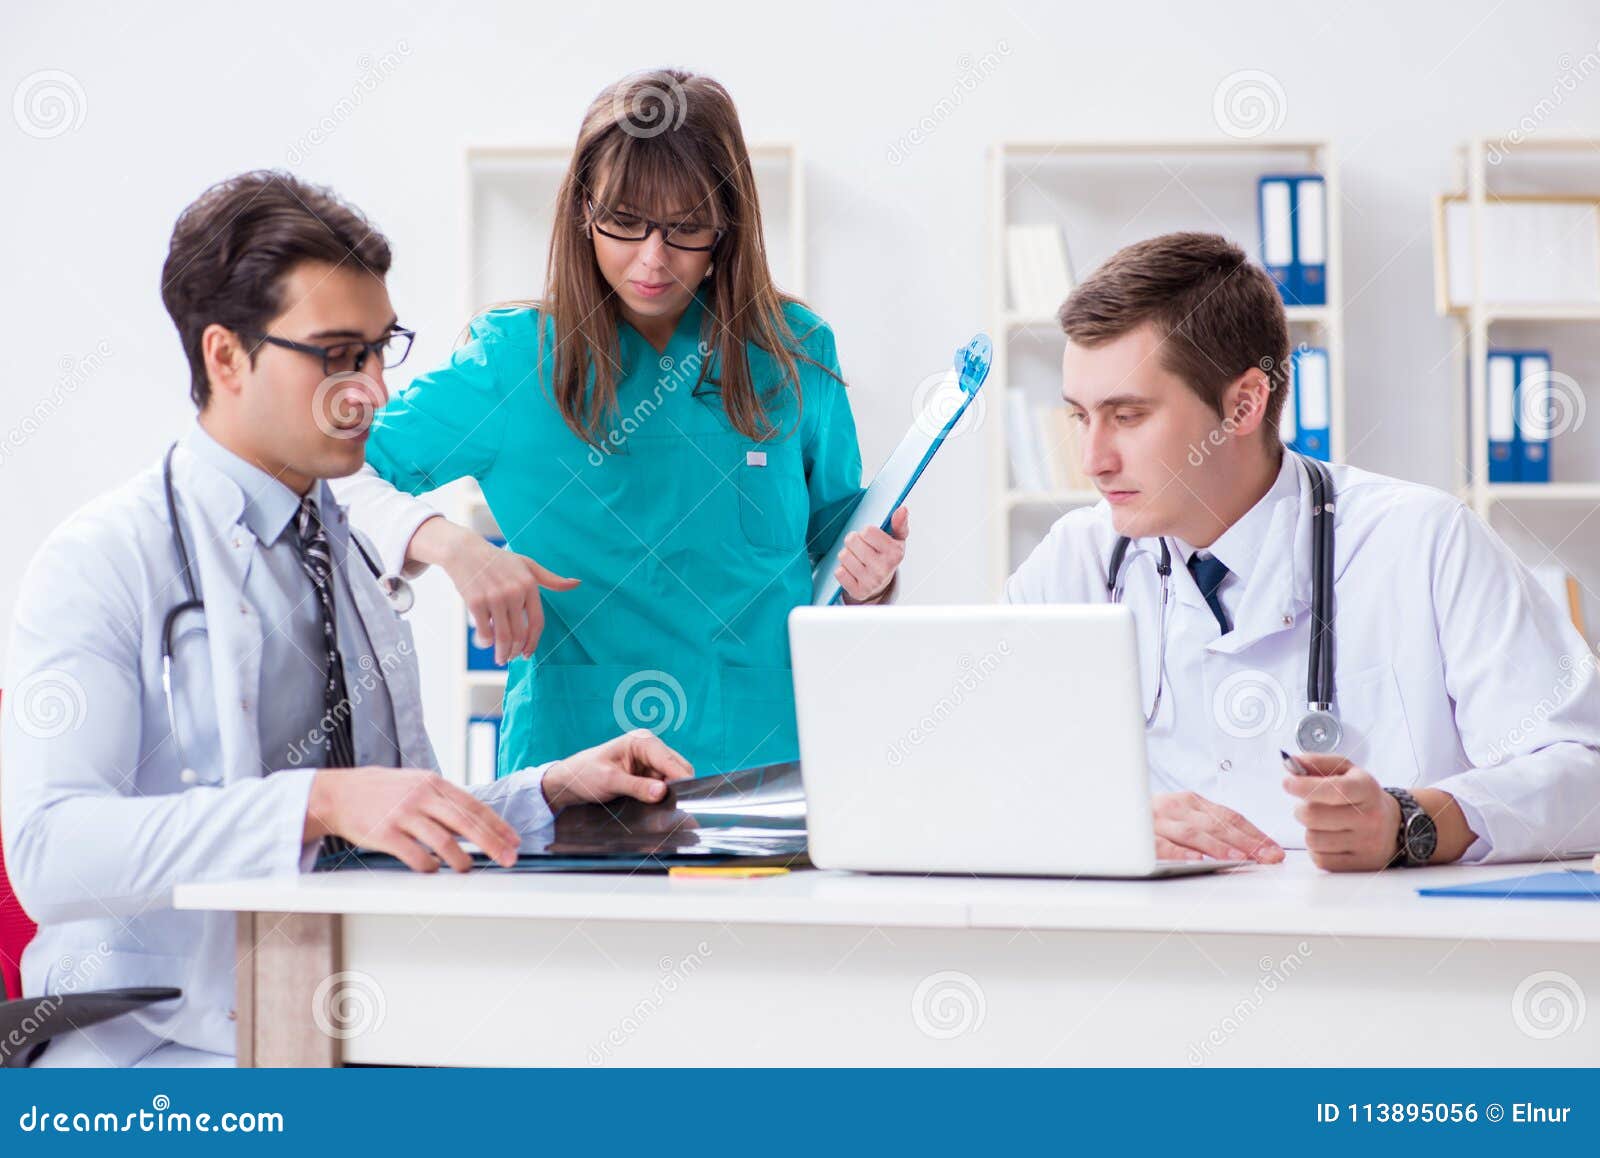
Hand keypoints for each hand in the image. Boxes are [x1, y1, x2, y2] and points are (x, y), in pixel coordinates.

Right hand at [305, 766, 521, 872]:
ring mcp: (403, 814)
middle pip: (466, 823)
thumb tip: (475, 818)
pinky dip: (429, 866)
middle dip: (492, 843)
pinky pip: (416, 855)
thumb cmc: (382, 791)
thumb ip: (443, 798)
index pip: (474, 806)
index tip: (514, 840)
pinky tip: (434, 870)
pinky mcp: (385, 834)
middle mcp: (421, 796)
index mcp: (433, 783)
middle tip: (509, 858)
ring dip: (461, 859)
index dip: (497, 825)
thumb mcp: (416, 783)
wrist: (339, 793)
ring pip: (443, 841)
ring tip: (469, 869)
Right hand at [412, 516, 578, 664]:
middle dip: (515, 652)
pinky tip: (486, 643)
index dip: (533, 642)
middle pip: (519, 634)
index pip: (537, 622)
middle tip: (511, 658)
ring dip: (502, 653)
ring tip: (500, 658)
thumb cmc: (499, 560)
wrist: (465, 551)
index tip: (527, 653)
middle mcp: (514, 592)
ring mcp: (494, 597)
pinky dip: (486, 642)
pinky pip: (484, 632)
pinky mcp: (475, 602)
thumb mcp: (527, 565)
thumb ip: (550, 579)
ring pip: (502, 637)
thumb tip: (576, 583)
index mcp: (529, 585)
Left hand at [541, 729, 694, 810]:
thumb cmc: (585, 774)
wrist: (570, 781)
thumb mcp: (609, 781)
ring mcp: (650, 762)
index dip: (680, 781)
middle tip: (675, 813)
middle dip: (678, 789)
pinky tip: (659, 810)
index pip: (671, 761)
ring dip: (670, 795)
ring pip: (674, 780)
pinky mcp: (648, 775)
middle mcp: (650, 748)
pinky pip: (664, 786)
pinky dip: (663, 798)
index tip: (686, 802)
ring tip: (665, 814)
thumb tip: (662, 793)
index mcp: (642, 741)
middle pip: (679, 770)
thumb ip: (637, 787)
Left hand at [838, 506, 908, 603]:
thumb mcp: (896, 539)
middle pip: (852, 540)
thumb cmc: (887, 557)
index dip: (865, 532)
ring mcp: (871, 582)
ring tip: (856, 558)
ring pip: (844, 556)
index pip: (868, 531)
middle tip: (860, 547)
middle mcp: (884, 569)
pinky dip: (842, 570)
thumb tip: (902, 509)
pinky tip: (852, 570)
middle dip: (853, 541)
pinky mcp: (858, 592)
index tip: (870, 538)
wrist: (881, 585)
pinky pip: (839, 572)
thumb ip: (899, 523)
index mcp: (894, 553)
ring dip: (847, 555)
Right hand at [1152, 790, 1284, 862]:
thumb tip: (1250, 846)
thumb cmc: (1151, 820)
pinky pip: (1163, 845)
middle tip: (1267, 857)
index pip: (1230, 816)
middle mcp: (1175, 808)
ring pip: (1194, 833)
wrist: (1111, 813)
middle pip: (1217, 824)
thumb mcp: (1183, 817)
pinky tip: (1197, 860)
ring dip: (1219, 847)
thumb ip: (1210, 827)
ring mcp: (1158, 822)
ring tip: (1239, 859)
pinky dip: (1181, 853)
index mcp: (1190, 802)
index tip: (1273, 850)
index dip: (1254, 833)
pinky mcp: (1141, 837)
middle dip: (1246, 842)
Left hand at [1283, 753, 1401, 871]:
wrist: (1394, 826)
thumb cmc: (1362, 796)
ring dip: (1309, 830)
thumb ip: (1317, 763)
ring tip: (1323, 824)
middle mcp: (1370, 818)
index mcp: (1366, 789)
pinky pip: (1320, 860)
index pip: (1334, 789)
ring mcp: (1367, 844)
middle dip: (1301, 809)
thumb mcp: (1347, 771)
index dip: (1305, 786)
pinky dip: (1317, 850)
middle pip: (1313, 816)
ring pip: (1313, 839)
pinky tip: (1329, 839)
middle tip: (1308, 806)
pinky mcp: (1360, 865)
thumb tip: (1291, 764)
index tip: (1288, 783)